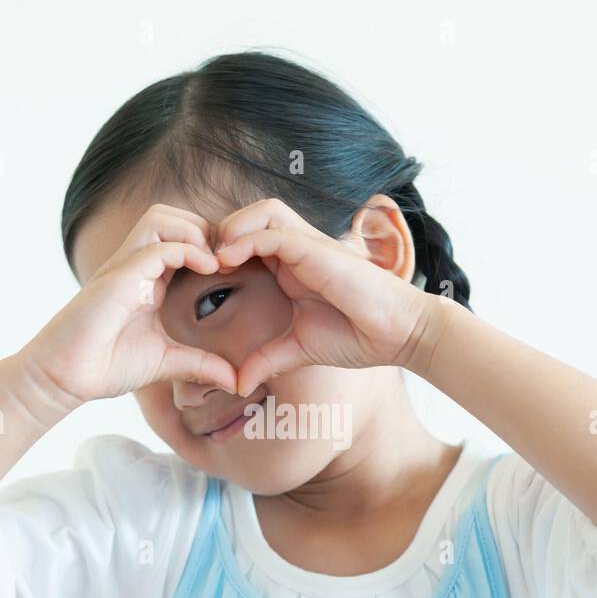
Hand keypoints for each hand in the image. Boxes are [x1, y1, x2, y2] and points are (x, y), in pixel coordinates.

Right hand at [22, 204, 234, 405]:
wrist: (64, 377)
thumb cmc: (106, 367)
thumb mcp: (167, 362)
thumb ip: (201, 363)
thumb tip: (235, 380)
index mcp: (146, 279)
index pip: (179, 239)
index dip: (209, 246)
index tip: (232, 270)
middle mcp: (134, 265)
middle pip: (170, 216)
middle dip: (204, 229)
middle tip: (226, 261)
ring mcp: (124, 267)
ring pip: (161, 218)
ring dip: (194, 232)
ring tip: (214, 263)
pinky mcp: (119, 277)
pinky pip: (157, 245)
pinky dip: (187, 249)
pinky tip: (207, 269)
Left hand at [211, 198, 434, 395]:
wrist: (398, 336)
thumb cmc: (357, 337)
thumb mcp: (298, 349)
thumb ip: (266, 359)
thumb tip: (237, 384)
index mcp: (292, 267)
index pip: (250, 240)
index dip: (222, 250)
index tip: (199, 275)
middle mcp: (300, 250)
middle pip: (253, 216)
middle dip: (222, 231)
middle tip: (200, 260)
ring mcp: (310, 247)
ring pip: (263, 213)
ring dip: (234, 228)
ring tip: (215, 257)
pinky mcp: (318, 250)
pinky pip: (275, 232)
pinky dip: (248, 239)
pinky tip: (229, 260)